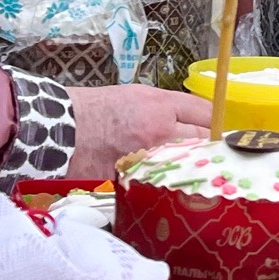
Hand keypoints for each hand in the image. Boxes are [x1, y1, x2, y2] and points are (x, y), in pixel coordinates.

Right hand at [66, 85, 210, 178]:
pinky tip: (163, 184)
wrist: (57, 128)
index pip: (206, 113)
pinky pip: (157, 182)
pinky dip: (162, 183)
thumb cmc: (95, 108)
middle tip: (214, 152)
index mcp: (160, 105)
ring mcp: (146, 158)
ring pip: (185, 165)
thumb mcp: (137, 95)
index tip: (221, 131)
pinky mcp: (131, 180)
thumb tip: (192, 121)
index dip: (217, 123)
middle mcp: (159, 131)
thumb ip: (167, 108)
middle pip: (203, 140)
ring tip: (193, 169)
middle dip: (211, 146)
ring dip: (191, 167)